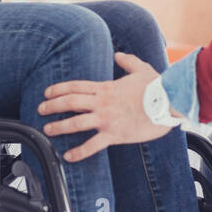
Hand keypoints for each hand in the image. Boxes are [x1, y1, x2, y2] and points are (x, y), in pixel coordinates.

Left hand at [37, 52, 171, 161]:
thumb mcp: (142, 68)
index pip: (76, 86)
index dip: (58, 89)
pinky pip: (92, 145)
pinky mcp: (115, 134)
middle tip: (40, 110)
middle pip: (70, 102)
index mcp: (106, 87)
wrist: (170, 103)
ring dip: (59, 126)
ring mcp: (107, 119)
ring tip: (48, 130)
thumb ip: (128, 61)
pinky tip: (68, 156)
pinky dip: (79, 152)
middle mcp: (103, 102)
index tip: (47, 93)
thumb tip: (119, 55)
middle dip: (52, 106)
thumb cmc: (158, 87)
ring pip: (76, 123)